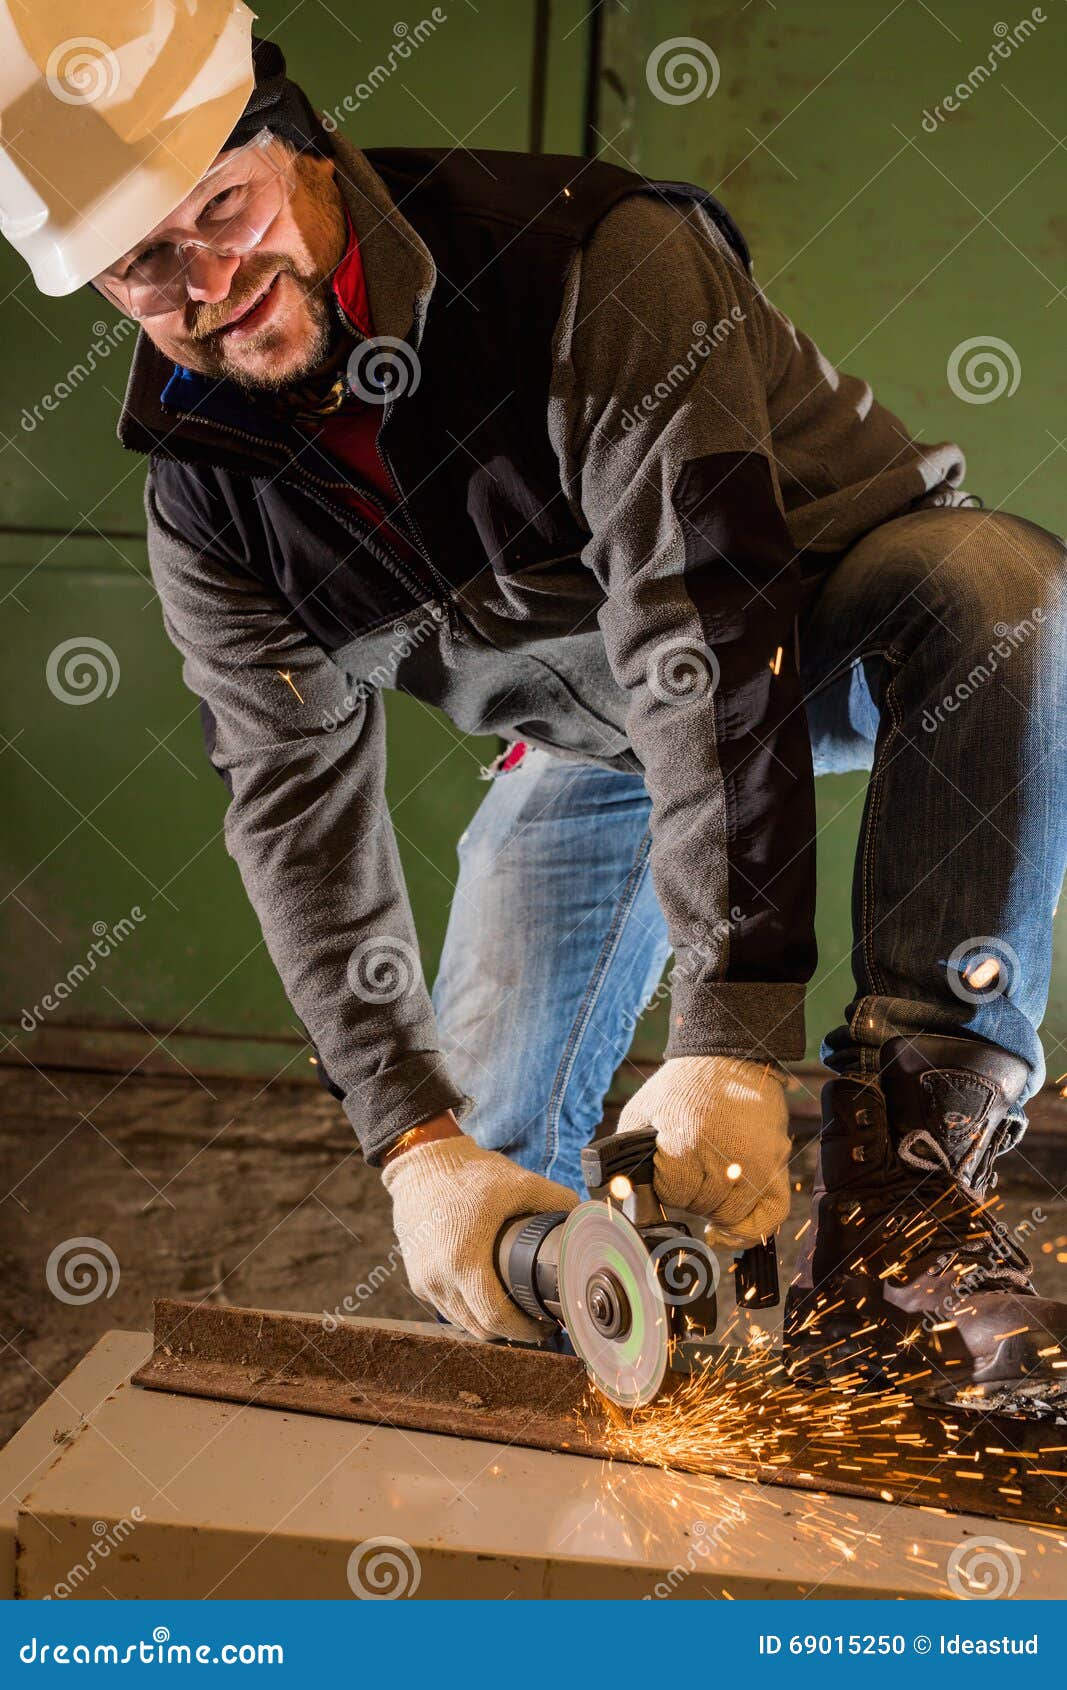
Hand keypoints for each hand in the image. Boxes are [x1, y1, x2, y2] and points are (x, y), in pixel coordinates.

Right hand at [380, 1133, 578, 1340]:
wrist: (422, 1162)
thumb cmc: (468, 1173)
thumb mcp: (519, 1182)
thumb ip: (555, 1200)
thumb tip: (582, 1217)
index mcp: (464, 1260)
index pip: (496, 1318)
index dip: (525, 1330)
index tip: (545, 1325)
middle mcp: (439, 1278)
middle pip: (481, 1328)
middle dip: (512, 1331)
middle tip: (536, 1321)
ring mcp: (425, 1281)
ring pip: (463, 1322)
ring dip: (489, 1323)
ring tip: (514, 1311)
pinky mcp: (417, 1277)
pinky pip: (447, 1308)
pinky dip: (469, 1310)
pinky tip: (487, 1297)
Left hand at [617, 1055, 790, 1247]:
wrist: (729, 1057)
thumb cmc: (682, 1086)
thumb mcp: (641, 1113)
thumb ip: (628, 1156)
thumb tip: (623, 1197)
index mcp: (686, 1142)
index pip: (674, 1195)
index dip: (666, 1187)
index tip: (666, 1172)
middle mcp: (725, 1156)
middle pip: (703, 1207)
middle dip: (690, 1197)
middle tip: (688, 1175)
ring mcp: (756, 1162)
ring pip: (733, 1216)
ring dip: (716, 1209)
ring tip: (708, 1190)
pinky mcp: (777, 1163)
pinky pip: (770, 1214)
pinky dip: (750, 1229)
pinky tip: (730, 1228)